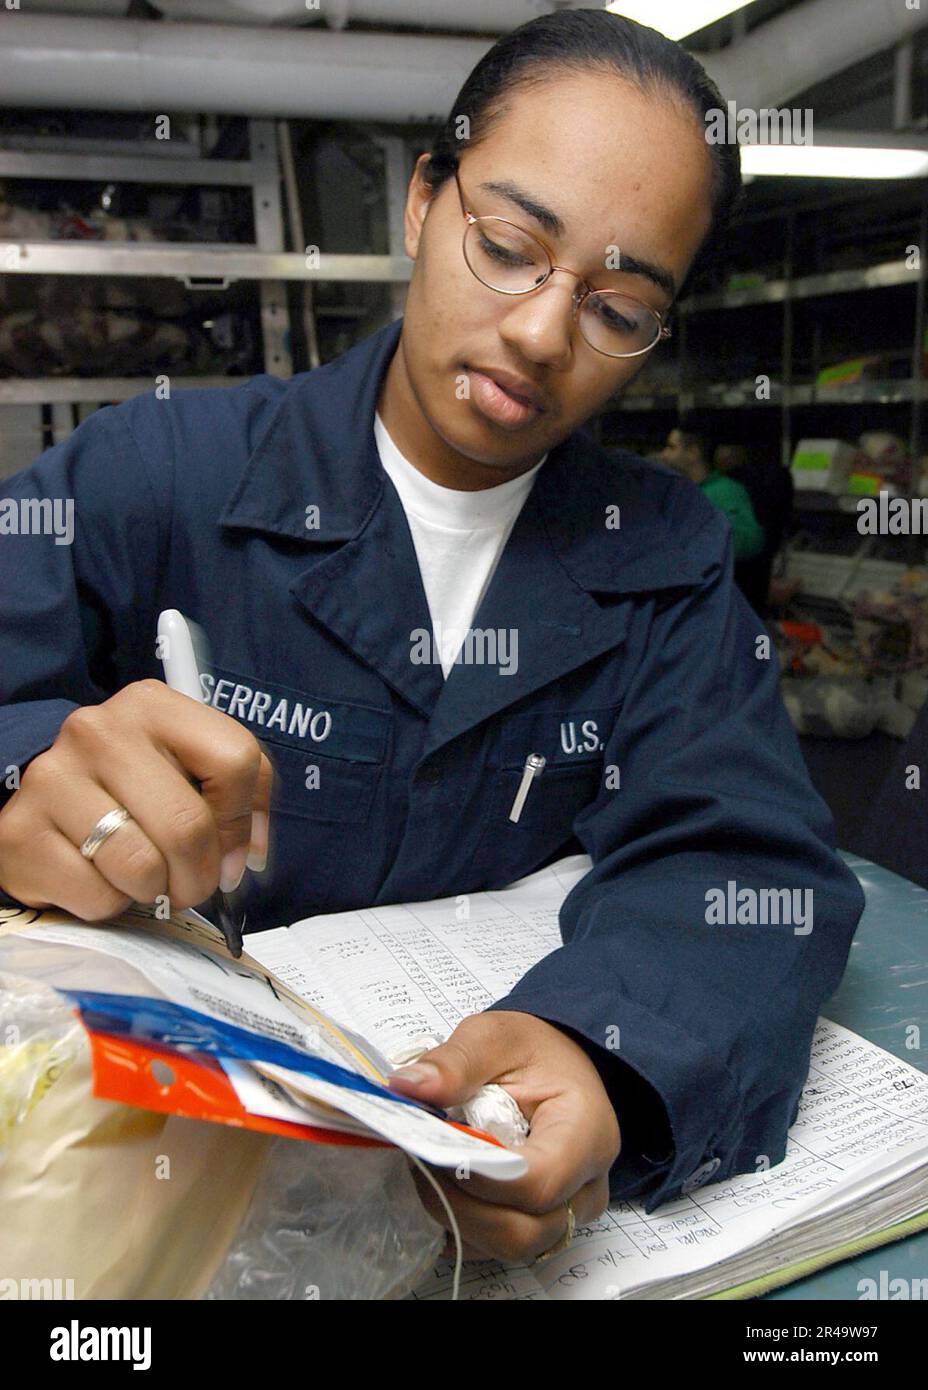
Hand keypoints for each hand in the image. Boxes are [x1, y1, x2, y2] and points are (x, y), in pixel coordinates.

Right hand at [0, 679, 272, 918]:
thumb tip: (247, 858)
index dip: (243, 819)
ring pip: (142, 866)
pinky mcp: (21, 832)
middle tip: (190, 885)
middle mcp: (98, 730)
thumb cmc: (129, 791)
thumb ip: (240, 799)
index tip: (231, 848)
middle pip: (188, 824)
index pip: (236, 759)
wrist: (42, 807)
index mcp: (151, 705)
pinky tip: (98, 879)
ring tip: (144, 880)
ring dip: (155, 891)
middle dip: (200, 875)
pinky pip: (97, 895)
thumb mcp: (187, 770)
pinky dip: (109, 903)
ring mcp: (53, 778)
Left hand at [388, 1010, 620, 1262]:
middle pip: (524, 1231)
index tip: (432, 1151)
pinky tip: (446, 1186)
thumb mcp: (493, 1037)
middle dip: (461, 1207)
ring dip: (458, 1218)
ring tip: (432, 1169)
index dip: (477, 1178)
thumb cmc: (533, 1053)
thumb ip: (454, 1062)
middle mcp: (588, 1185)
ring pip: (511, 1248)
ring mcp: (570, 1213)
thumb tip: (408, 1086)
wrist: (556, 1068)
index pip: (536, 1183)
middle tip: (421, 1164)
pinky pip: (501, 1249)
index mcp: (586, 1132)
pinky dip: (464, 1226)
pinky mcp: (546, 1227)